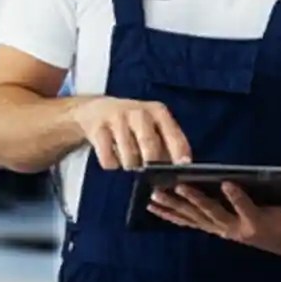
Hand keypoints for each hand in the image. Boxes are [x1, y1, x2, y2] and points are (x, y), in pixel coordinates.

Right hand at [72, 97, 191, 169]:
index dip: (179, 153)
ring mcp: (117, 119)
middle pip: (149, 144)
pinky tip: (113, 155)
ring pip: (129, 157)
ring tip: (129, 159)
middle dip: (152, 163)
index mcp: (158, 112)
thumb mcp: (153, 126)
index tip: (184, 167)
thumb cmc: (133, 124)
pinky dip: (112, 164)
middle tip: (150, 171)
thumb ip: (167, 146)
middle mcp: (139, 112)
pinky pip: (109, 160)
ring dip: (130, 165)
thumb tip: (178, 172)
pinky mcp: (98, 130)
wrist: (96, 110)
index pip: (173, 134)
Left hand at [148, 179, 280, 255]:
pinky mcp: (213, 228)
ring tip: (156, 195)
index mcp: (257, 222)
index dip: (238, 198)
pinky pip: (189, 222)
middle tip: (180, 185)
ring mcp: (221, 229)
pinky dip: (171, 215)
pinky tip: (154, 208)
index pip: (247, 208)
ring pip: (195, 218)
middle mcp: (235, 229)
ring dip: (175, 207)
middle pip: (213, 213)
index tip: (228, 183)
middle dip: (195, 199)